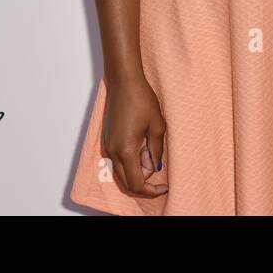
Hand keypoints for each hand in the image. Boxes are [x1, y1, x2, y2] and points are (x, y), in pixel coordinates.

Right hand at [102, 75, 167, 198]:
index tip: (164, 187)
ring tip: (151, 152)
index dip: (151, 190)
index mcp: (126, 151)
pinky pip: (118, 160)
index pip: (136, 184)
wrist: (124, 82)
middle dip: (144, 182)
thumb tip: (156, 166)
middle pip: (127, 182)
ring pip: (122, 172)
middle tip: (160, 170)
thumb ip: (156, 150)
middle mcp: (113, 152)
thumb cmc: (141, 100)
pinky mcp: (108, 139)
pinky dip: (131, 162)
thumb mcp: (157, 126)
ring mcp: (108, 146)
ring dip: (137, 170)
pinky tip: (142, 146)